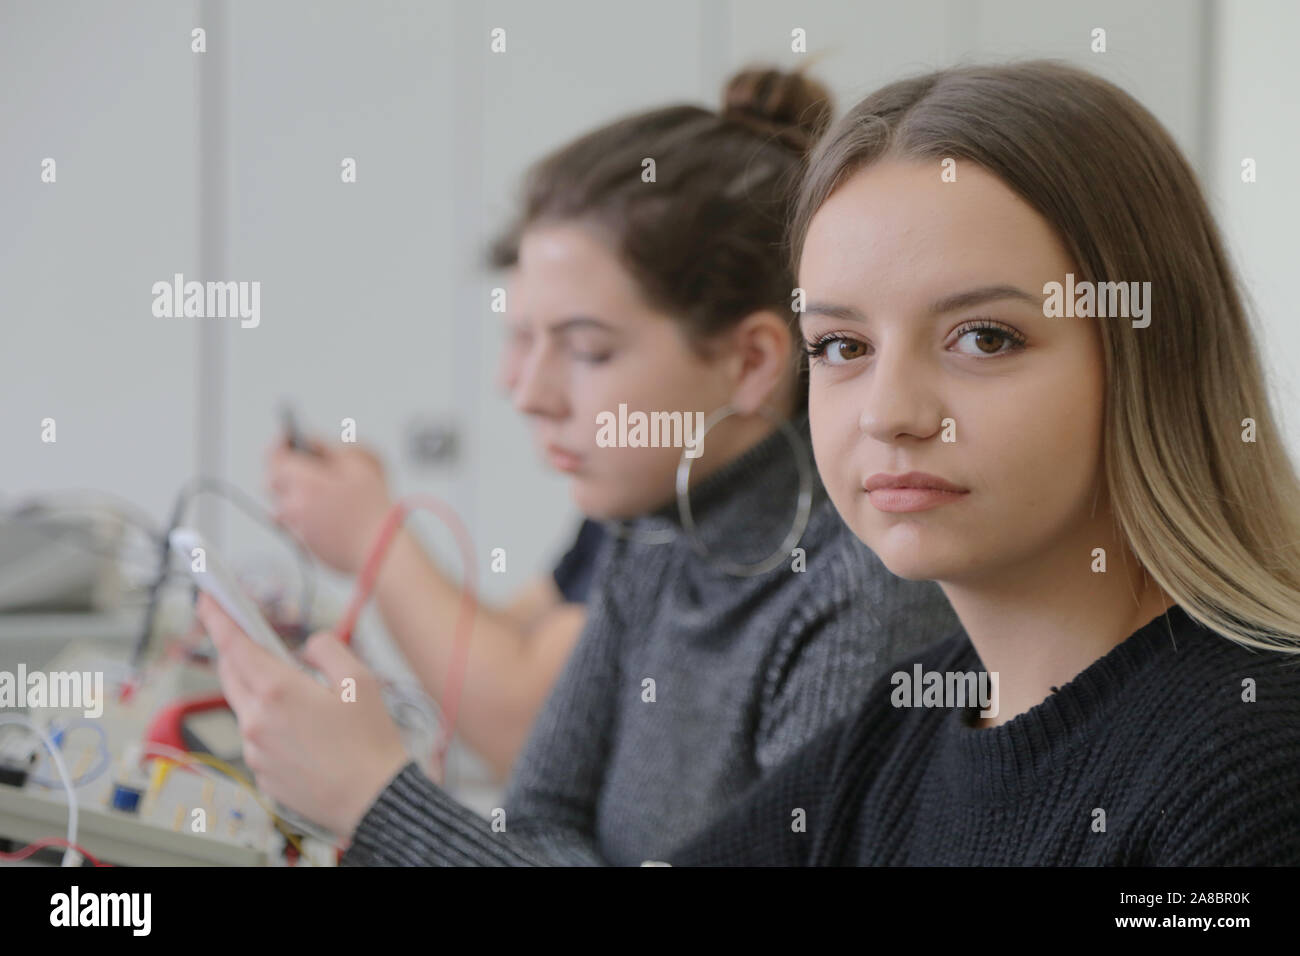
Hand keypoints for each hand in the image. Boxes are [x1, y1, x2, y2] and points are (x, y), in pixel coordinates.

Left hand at [195, 592, 410, 837]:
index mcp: (277, 691)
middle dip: (238, 652)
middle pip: (231, 674)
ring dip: (262, 692)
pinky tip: (307, 733)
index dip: (216, 616)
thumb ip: (328, 648)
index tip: (207, 597)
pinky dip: (272, 725)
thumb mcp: (360, 678)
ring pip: (246, 707)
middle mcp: (256, 721)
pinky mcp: (261, 774)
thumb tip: (309, 646)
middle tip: (258, 641)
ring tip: (303, 699)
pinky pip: (257, 737)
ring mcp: (255, 750)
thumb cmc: (370, 742)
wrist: (374, 801)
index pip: (234, 644)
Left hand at [266, 437, 392, 573]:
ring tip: (324, 493)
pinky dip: (305, 514)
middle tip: (309, 466)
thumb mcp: (358, 463)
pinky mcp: (303, 543)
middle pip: (274, 480)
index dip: (280, 443)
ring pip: (284, 502)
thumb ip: (327, 446)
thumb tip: (310, 440)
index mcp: (303, 481)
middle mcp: (292, 505)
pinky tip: (329, 513)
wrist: (381, 550)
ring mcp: (295, 526)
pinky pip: (294, 521)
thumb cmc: (373, 508)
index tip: (289, 437)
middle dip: (287, 470)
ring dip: (296, 493)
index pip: (273, 456)